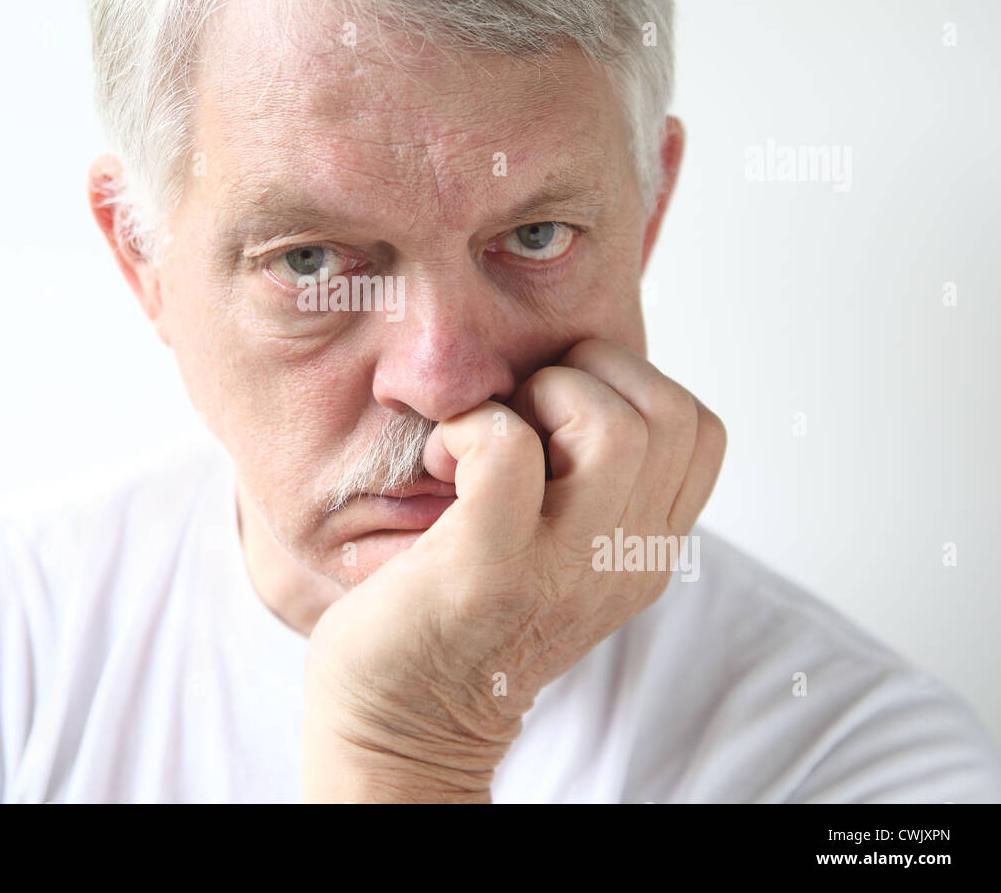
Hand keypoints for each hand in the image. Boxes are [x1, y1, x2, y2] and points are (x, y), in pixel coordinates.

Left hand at [301, 338, 726, 801]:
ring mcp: (563, 567)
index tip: (561, 412)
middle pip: (671, 414)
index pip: (699, 430)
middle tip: (526, 415)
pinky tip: (444, 459)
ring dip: (542, 397)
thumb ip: (590, 488)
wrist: (403, 725)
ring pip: (614, 426)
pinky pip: (507, 449)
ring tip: (488, 438)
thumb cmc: (460, 617)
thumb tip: (571, 380)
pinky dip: (471, 427)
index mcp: (643, 549)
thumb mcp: (561, 553)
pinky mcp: (488, 567)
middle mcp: (622, 560)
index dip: (630, 387)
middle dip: (591, 376)